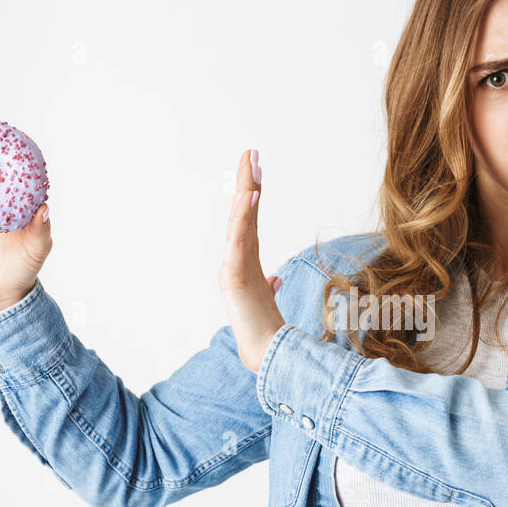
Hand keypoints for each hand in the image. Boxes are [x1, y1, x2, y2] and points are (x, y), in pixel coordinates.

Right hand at [220, 148, 285, 373]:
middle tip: (251, 153)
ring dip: (245, 192)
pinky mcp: (235, 277)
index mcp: (246, 262)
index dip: (251, 195)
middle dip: (246, 183)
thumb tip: (274, 279)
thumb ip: (269, 286)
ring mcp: (233, 267)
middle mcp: (237, 260)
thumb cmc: (264, 330)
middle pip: (241, 214)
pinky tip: (250, 198)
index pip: (249, 221)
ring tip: (251, 164)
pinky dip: (243, 219)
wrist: (265, 353)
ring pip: (239, 222)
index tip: (255, 168)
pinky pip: (239, 242)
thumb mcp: (269, 302)